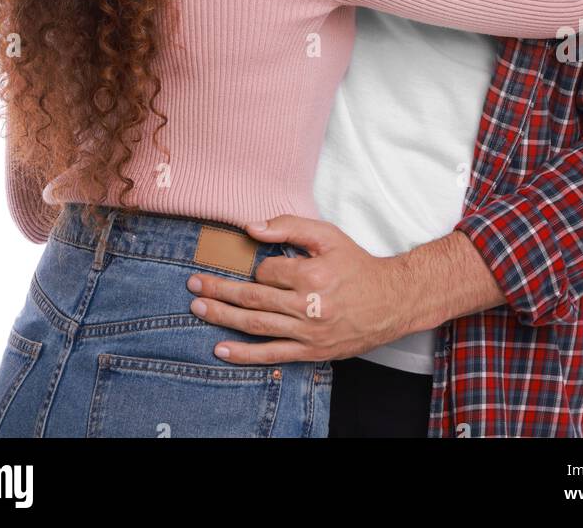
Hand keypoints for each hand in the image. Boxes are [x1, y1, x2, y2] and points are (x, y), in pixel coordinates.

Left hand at [184, 216, 413, 362]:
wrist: (390, 301)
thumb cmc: (356, 264)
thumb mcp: (328, 235)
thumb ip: (289, 226)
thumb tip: (251, 227)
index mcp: (312, 274)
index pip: (268, 271)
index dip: (260, 267)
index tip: (263, 267)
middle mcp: (308, 305)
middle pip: (253, 298)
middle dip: (218, 290)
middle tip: (192, 284)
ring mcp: (308, 332)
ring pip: (256, 325)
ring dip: (222, 317)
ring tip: (197, 308)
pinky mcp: (310, 352)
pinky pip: (272, 354)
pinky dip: (244, 354)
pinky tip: (220, 349)